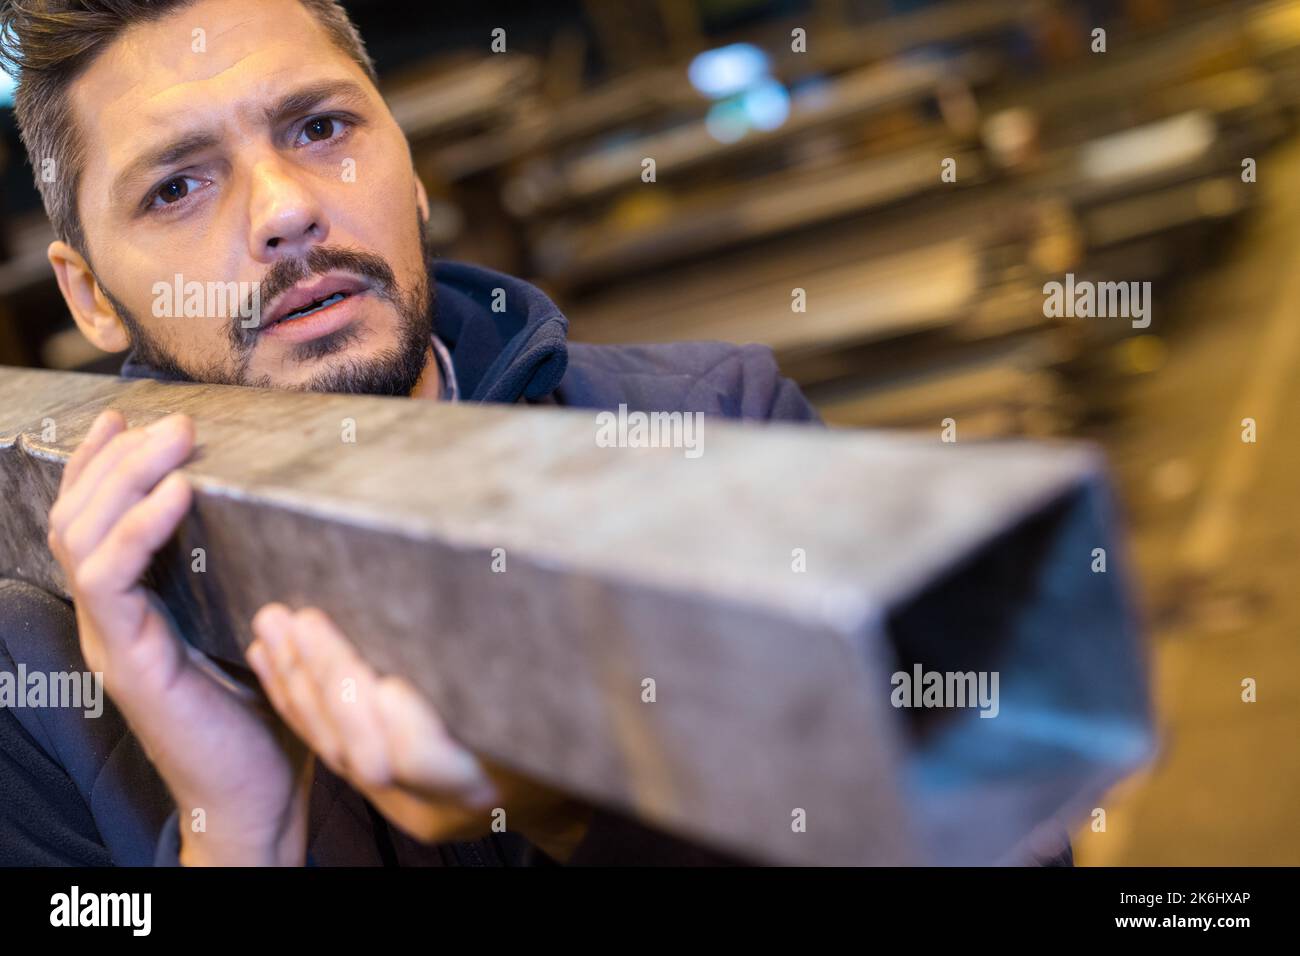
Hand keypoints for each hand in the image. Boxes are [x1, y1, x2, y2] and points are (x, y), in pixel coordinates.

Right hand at [47, 409, 312, 865]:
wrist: (257, 797)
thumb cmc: (268, 712)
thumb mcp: (257, 625)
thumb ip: (250, 575)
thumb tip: (290, 514)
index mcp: (135, 608)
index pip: (94, 520)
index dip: (104, 464)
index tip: (131, 417)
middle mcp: (112, 618)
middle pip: (79, 515)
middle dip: (120, 456)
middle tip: (170, 418)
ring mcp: (113, 639)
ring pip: (84, 535)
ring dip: (126, 476)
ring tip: (174, 438)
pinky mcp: (130, 661)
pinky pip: (110, 578)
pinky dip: (140, 526)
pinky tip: (178, 492)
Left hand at [247, 605, 592, 860]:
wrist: (557, 789)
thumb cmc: (570, 728)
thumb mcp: (554, 699)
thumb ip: (521, 664)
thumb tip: (491, 590)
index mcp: (490, 779)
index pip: (425, 757)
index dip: (399, 718)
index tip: (384, 674)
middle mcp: (441, 802)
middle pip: (365, 750)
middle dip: (328, 680)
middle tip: (302, 621)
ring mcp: (406, 803)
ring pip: (335, 750)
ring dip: (298, 683)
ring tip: (274, 625)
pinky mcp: (383, 794)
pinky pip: (325, 749)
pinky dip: (294, 700)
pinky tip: (269, 657)